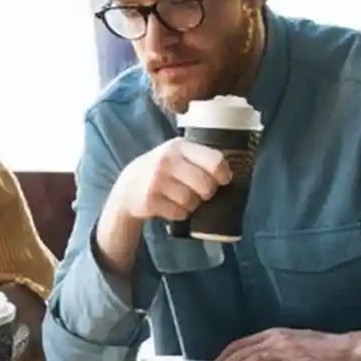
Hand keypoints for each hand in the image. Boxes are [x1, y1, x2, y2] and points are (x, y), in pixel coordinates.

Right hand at [106, 138, 231, 222]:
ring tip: (183, 199)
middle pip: (206, 185)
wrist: (127, 186)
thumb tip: (232, 172)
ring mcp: (157, 181)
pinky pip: (179, 213)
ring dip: (192, 205)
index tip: (223, 180)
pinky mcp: (150, 200)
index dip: (224, 174)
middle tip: (202, 193)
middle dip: (207, 193)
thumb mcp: (176, 154)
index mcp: (179, 147)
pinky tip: (170, 206)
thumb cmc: (162, 170)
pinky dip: (179, 213)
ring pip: (192, 201)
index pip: (215, 160)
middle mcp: (167, 161)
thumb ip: (198, 157)